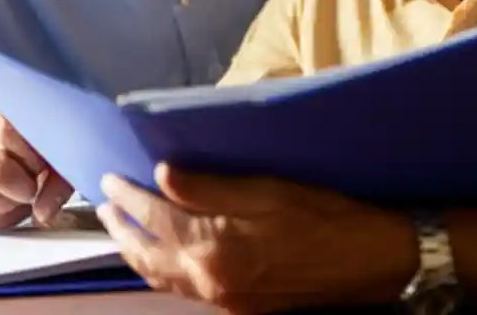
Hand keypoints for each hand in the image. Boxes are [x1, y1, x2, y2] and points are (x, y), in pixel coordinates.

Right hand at [0, 109, 72, 230]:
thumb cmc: (34, 153)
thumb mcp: (53, 158)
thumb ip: (56, 182)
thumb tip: (44, 213)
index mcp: (2, 117)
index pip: (12, 139)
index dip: (35, 164)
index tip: (45, 171)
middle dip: (22, 192)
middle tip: (32, 191)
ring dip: (8, 209)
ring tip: (18, 199)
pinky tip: (3, 211)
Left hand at [97, 164, 417, 312]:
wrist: (372, 262)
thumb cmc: (325, 216)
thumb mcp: (269, 189)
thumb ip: (209, 187)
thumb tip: (160, 174)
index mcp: (213, 244)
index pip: (153, 216)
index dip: (127, 195)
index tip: (109, 177)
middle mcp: (208, 278)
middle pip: (146, 254)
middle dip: (120, 228)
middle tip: (104, 204)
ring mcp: (221, 298)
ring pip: (160, 277)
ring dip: (134, 253)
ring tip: (120, 230)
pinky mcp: (235, 306)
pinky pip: (181, 290)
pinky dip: (160, 271)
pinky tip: (160, 256)